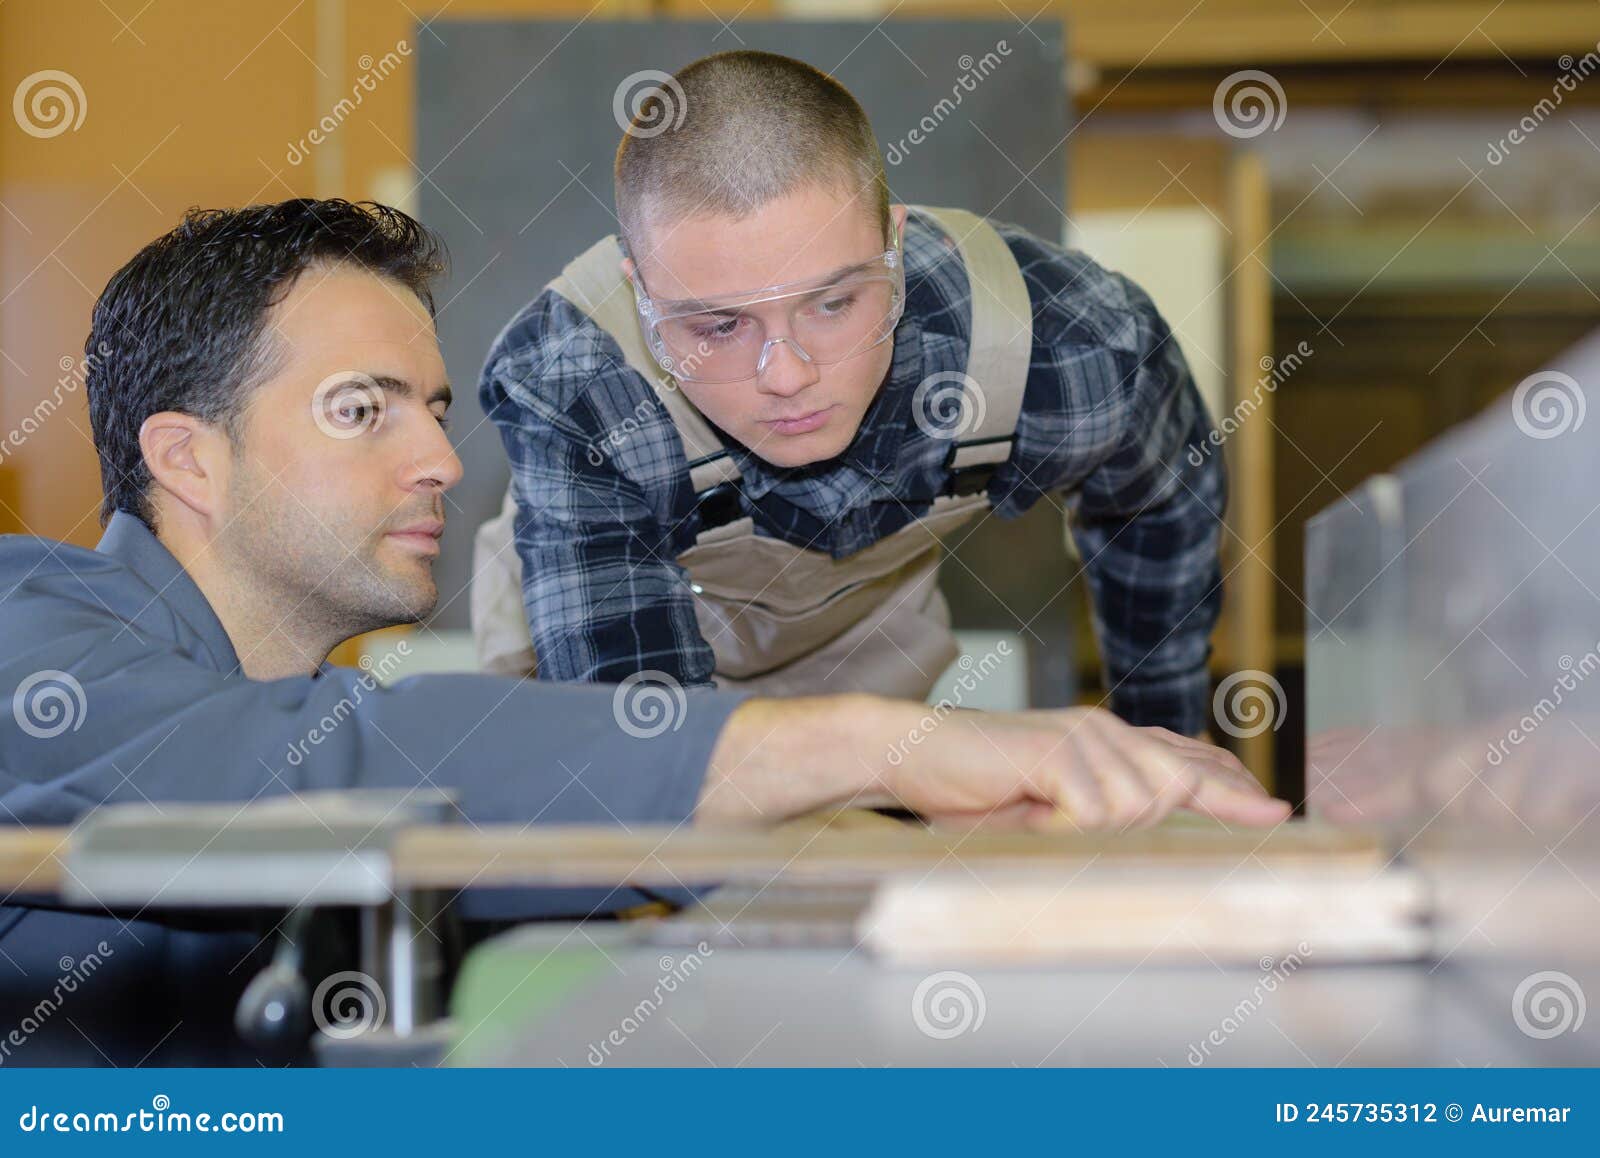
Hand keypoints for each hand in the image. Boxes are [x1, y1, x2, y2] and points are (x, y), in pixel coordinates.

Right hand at [883, 708, 1289, 830]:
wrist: (911, 753)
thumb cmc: (973, 786)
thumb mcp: (1047, 805)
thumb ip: (1100, 812)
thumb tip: (1150, 830)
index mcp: (1108, 740)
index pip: (1188, 758)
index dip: (1233, 788)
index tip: (1276, 811)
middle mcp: (1106, 730)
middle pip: (1179, 787)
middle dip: (1162, 821)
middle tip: (1095, 828)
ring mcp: (1085, 737)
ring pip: (1139, 809)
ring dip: (1089, 832)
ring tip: (1038, 817)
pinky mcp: (1060, 751)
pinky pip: (1095, 814)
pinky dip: (1062, 830)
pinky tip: (1027, 812)